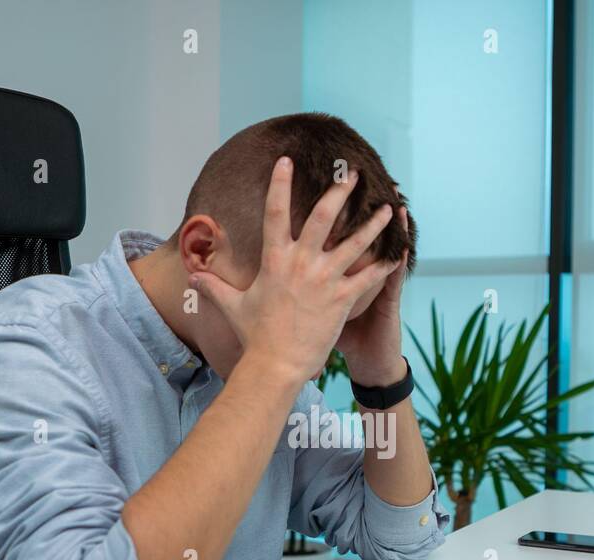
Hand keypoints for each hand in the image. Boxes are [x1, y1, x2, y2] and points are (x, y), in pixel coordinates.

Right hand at [188, 157, 398, 385]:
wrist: (275, 365)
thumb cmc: (254, 337)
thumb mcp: (233, 306)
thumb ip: (214, 287)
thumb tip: (193, 277)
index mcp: (274, 260)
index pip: (274, 212)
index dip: (279, 183)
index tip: (285, 161)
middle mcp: (301, 263)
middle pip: (323, 217)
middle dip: (340, 192)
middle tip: (354, 174)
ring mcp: (324, 279)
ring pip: (355, 242)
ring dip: (373, 223)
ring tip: (388, 207)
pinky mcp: (342, 299)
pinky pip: (368, 277)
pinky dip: (385, 265)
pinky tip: (400, 253)